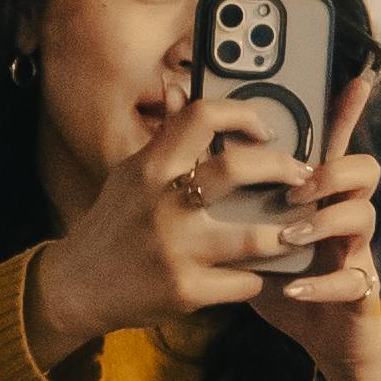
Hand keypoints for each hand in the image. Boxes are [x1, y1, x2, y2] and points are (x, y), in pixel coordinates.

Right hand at [30, 69, 372, 373]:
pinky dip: (258, 278)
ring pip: (254, 236)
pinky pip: (243, 282)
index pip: (201, 116)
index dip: (243, 114)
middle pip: (238, 169)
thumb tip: (178, 89)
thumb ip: (163, 139)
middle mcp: (163, 203)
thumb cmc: (113, 225)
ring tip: (298, 230)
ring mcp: (175, 249)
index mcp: (151, 167)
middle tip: (303, 176)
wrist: (77, 286)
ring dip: (285, 233)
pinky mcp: (185, 291)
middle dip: (283, 168)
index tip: (266, 129)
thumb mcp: (130, 174)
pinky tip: (261, 273)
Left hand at [242, 83, 380, 380]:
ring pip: (364, 216)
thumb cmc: (277, 271)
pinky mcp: (357, 292)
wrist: (319, 335)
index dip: (347, 110)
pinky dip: (320, 284)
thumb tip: (177, 104)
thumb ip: (219, 172)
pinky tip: (292, 286)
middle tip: (294, 183)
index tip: (353, 79)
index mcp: (316, 192)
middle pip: (363, 168)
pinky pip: (352, 281)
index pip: (335, 141)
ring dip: (325, 221)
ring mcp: (354, 251)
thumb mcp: (246, 224)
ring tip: (290, 233)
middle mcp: (341, 212)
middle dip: (332, 169)